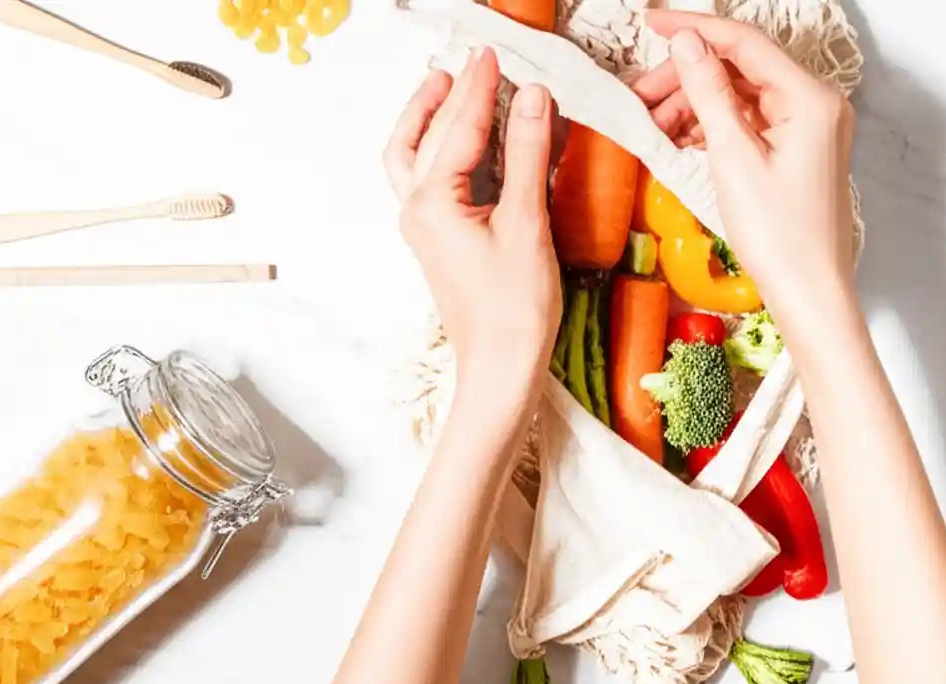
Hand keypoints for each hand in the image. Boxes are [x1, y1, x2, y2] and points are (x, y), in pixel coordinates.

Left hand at [385, 48, 559, 387]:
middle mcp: (418, 212)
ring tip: (449, 91)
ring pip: (412, 161)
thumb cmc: (513, 309)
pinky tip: (468, 146)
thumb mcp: (526, 223)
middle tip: (465, 65)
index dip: (479, 87)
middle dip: (441, 97)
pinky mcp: (440, 243)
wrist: (500, 368)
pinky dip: (441, 153)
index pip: (458, 127)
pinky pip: (430, 183)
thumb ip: (526, 155)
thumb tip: (532, 98)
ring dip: (428, 122)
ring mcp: (425, 229)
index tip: (492, 53)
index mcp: (433, 203)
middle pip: (420, 138)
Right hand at [634, 11, 856, 325]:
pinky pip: (748, 122)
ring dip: (695, 104)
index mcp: (810, 99)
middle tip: (642, 96)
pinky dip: (713, 127)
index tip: (652, 23)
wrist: (809, 293)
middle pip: (741, 68)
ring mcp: (808, 128)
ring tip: (655, 125)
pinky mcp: (796, 150)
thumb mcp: (733, 158)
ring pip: (740, 96)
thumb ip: (708, 93)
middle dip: (688, 77)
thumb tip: (688, 44)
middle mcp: (816, 105)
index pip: (745, 43)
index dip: (695, 29)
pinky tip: (680, 141)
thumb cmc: (780, 236)